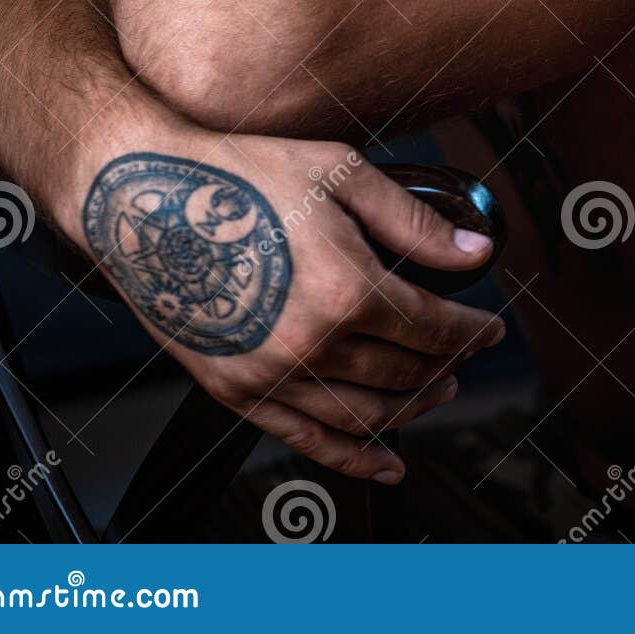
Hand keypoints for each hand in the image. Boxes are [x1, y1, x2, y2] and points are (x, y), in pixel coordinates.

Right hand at [71, 122, 504, 481]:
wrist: (144, 200)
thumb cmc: (235, 175)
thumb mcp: (338, 172)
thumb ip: (413, 220)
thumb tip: (474, 249)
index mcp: (345, 287)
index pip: (434, 326)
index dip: (472, 330)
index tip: (490, 327)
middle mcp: (312, 342)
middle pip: (407, 374)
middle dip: (449, 366)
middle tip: (465, 354)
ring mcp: (272, 375)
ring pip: (368, 415)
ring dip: (414, 409)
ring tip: (436, 391)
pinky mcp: (237, 392)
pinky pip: (309, 442)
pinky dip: (356, 459)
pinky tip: (385, 462)